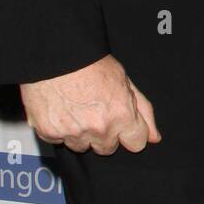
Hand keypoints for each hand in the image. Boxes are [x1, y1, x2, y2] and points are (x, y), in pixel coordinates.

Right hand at [20, 54, 160, 155]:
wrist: (57, 55)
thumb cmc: (91, 63)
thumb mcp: (126, 81)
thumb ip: (143, 111)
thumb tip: (154, 137)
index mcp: (121, 115)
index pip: (136, 143)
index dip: (131, 132)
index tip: (124, 124)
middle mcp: (99, 128)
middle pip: (108, 148)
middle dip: (105, 134)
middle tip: (96, 111)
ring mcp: (73, 133)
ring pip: (82, 146)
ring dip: (82, 133)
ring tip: (77, 108)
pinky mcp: (49, 133)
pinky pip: (59, 140)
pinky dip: (60, 129)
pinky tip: (61, 109)